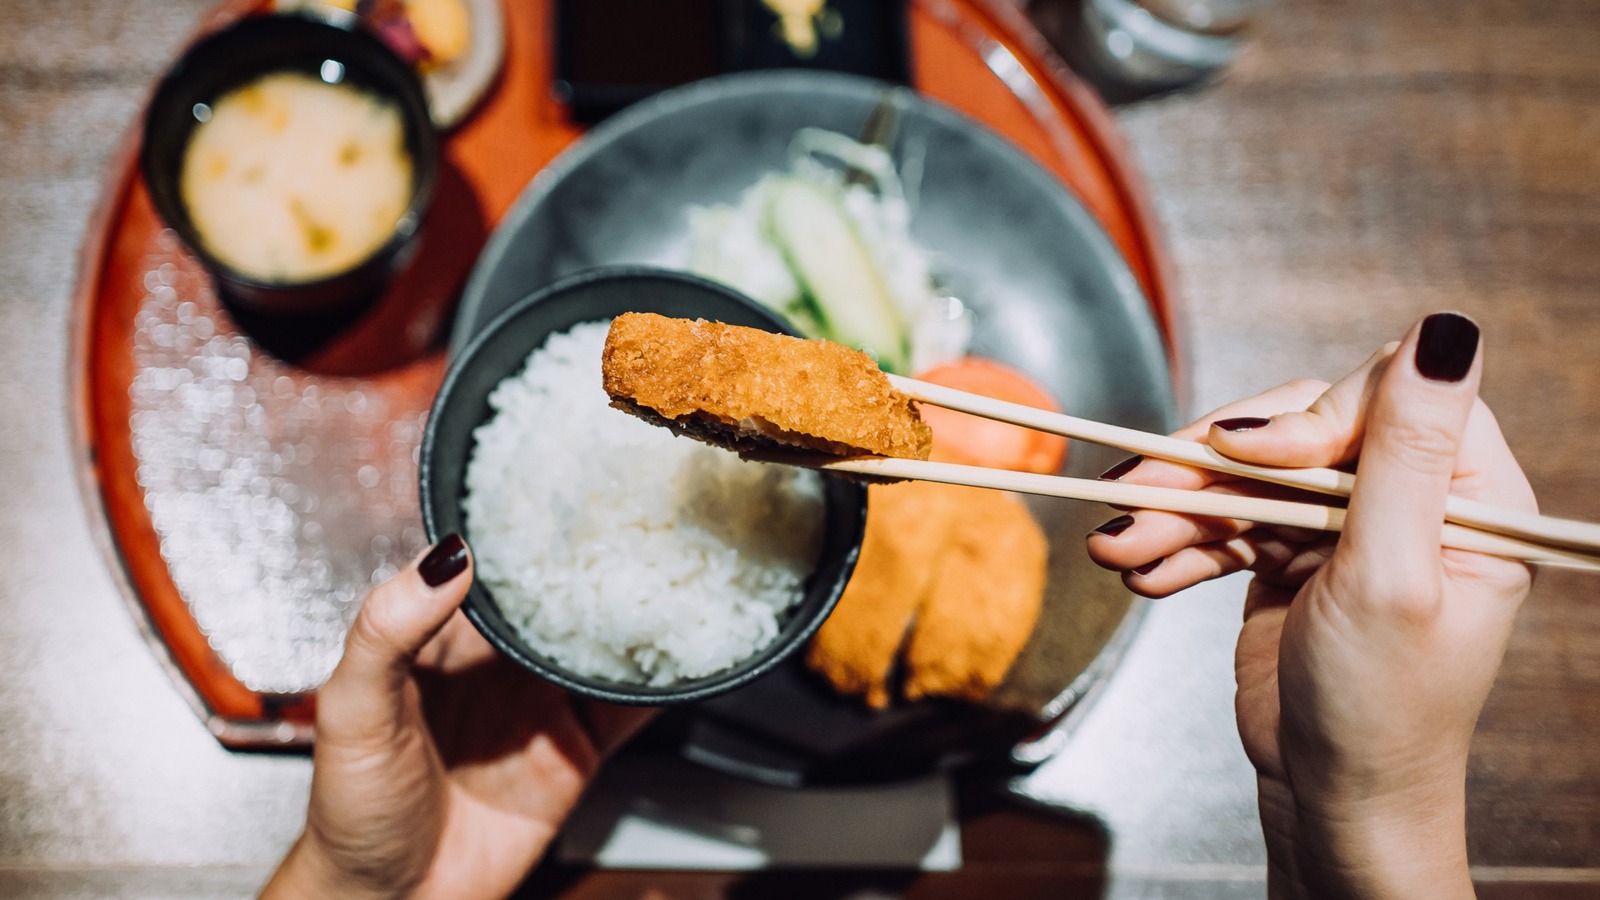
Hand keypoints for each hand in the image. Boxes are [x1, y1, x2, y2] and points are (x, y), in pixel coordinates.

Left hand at [263, 535, 654, 899]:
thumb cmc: (351, 813)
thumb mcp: (353, 712)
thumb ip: (386, 631)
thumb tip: (441, 560)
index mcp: (436, 642)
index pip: (487, 571)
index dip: (521, 534)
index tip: (558, 497)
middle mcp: (492, 666)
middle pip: (554, 600)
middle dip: (591, 564)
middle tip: (635, 520)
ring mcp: (537, 707)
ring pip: (596, 645)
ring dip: (633, 614)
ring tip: (672, 570)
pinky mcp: (573, 752)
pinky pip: (623, 709)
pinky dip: (657, 683)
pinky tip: (684, 651)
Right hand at [1086, 313, 1534, 898]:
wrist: (1332, 799)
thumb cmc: (1385, 709)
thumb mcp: (1395, 576)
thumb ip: (1406, 454)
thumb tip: (1446, 331)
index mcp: (1464, 493)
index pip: (1382, 399)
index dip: (1306, 416)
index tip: (1244, 455)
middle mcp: (1405, 500)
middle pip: (1296, 430)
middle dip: (1212, 465)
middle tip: (1140, 491)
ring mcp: (1339, 528)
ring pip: (1244, 478)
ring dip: (1174, 511)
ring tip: (1116, 549)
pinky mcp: (1286, 559)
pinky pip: (1223, 525)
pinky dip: (1178, 546)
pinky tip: (1140, 573)